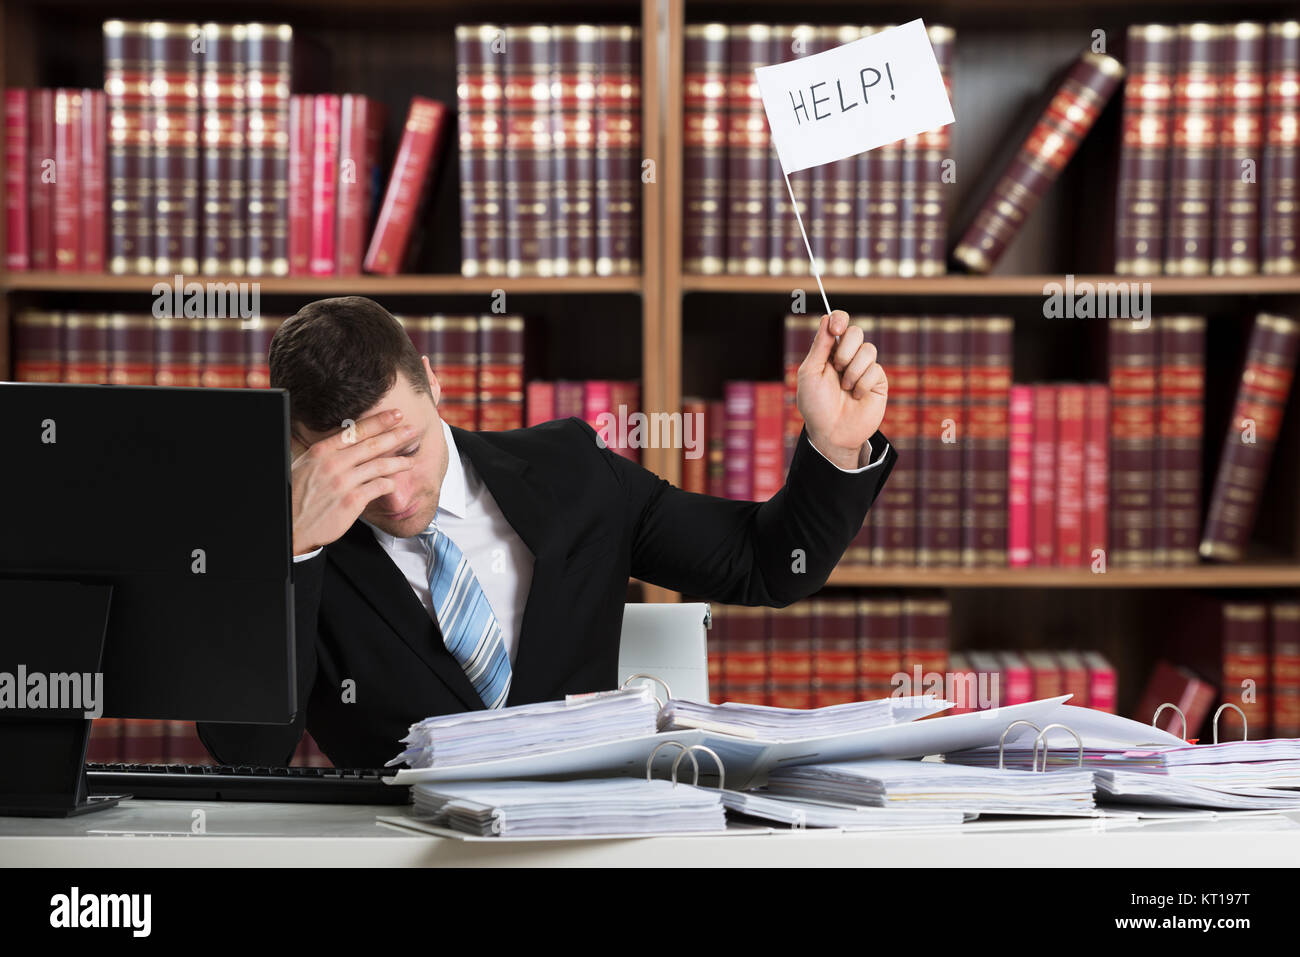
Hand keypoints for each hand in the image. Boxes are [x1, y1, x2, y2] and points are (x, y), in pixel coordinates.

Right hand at [290, 408, 417, 554]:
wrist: (291, 525)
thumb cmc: (297, 496)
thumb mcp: (306, 465)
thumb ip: (327, 453)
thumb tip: (348, 441)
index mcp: (321, 451)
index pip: (356, 431)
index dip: (379, 421)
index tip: (395, 415)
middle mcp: (333, 464)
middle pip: (372, 445)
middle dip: (396, 435)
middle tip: (412, 430)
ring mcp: (343, 483)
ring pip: (380, 466)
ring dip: (399, 462)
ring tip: (410, 461)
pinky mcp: (352, 502)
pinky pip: (379, 487)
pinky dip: (390, 484)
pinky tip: (394, 484)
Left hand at [796, 310, 888, 469]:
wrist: (831, 433)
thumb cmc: (815, 405)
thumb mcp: (810, 373)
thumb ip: (820, 346)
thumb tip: (827, 318)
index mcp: (829, 351)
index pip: (838, 323)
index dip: (839, 319)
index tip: (835, 329)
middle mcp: (848, 356)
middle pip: (856, 331)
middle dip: (845, 349)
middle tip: (837, 367)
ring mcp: (864, 368)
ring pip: (868, 350)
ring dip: (853, 371)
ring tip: (845, 388)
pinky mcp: (878, 381)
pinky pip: (875, 369)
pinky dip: (862, 384)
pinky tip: (856, 396)